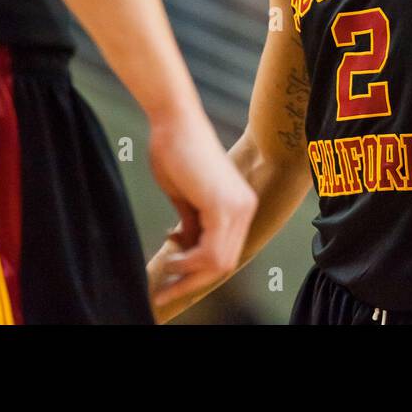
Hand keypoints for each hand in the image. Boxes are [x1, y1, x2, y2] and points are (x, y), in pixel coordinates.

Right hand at [146, 106, 256, 318]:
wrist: (174, 121)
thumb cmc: (176, 152)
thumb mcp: (185, 198)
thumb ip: (192, 224)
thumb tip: (188, 248)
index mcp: (240, 204)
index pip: (225, 252)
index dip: (199, 272)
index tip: (172, 279)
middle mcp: (246, 207)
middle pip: (225, 263)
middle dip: (193, 281)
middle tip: (165, 290)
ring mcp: (238, 207)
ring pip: (219, 263)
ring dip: (189, 274)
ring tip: (166, 269)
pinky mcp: (223, 206)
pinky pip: (211, 251)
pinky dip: (189, 262)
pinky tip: (170, 256)